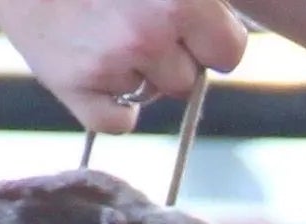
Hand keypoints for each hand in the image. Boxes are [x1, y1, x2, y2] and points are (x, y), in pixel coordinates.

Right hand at [0, 0, 249, 133]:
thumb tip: (220, 34)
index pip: (230, 51)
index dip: (211, 42)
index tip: (191, 28)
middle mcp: (146, 33)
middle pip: (188, 79)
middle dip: (171, 57)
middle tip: (133, 19)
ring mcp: (110, 64)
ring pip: (153, 96)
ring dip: (137, 74)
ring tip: (102, 29)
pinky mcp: (75, 88)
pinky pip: (118, 121)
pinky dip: (108, 103)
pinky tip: (89, 63)